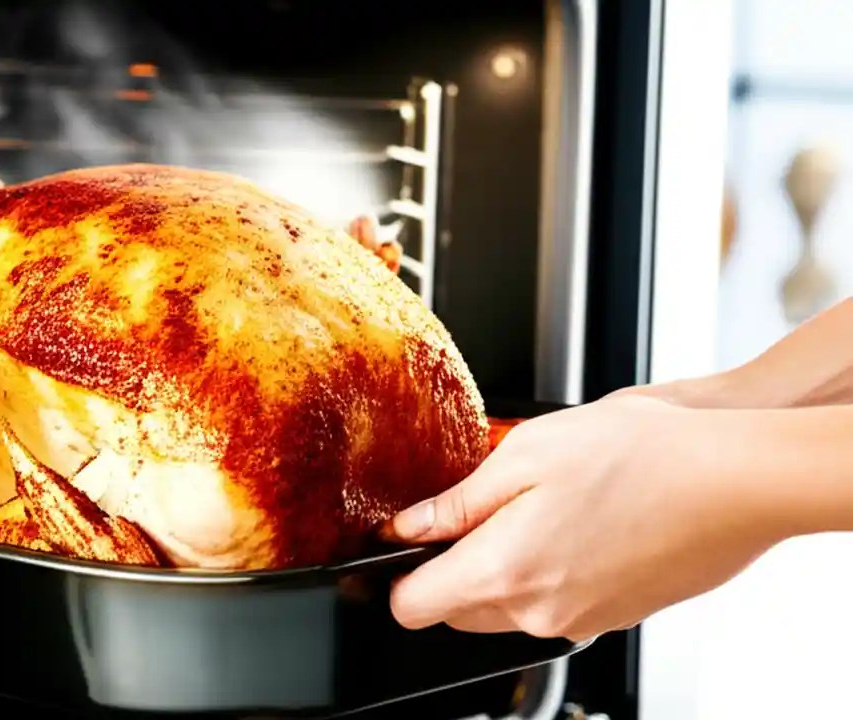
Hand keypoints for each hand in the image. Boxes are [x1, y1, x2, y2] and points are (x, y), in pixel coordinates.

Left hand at [380, 395, 786, 641]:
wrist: (735, 478)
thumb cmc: (640, 455)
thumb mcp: (523, 454)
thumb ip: (455, 501)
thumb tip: (408, 528)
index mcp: (504, 571)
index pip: (414, 607)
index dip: (400, 573)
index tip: (409, 541)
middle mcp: (538, 612)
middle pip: (458, 610)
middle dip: (455, 565)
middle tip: (485, 505)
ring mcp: (580, 620)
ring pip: (508, 608)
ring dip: (505, 567)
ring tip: (541, 505)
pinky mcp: (615, 616)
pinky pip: (557, 604)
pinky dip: (551, 571)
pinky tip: (579, 521)